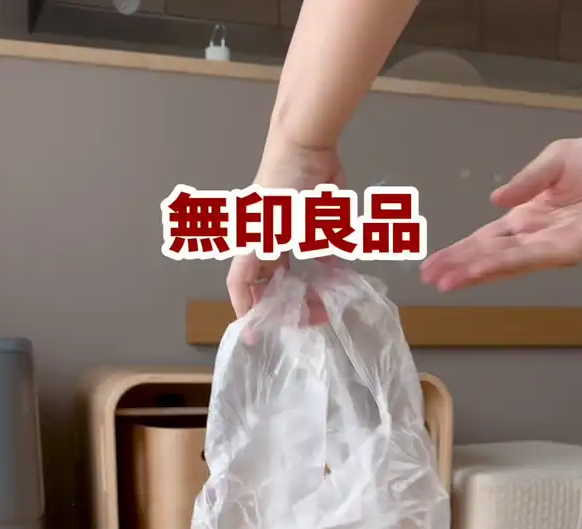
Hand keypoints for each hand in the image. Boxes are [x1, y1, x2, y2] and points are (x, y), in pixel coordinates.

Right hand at [227, 139, 344, 317]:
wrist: (306, 143)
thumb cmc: (285, 183)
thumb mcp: (282, 225)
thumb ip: (286, 258)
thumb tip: (319, 282)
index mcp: (252, 243)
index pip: (240, 284)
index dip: (245, 308)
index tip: (256, 331)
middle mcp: (267, 242)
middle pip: (271, 284)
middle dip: (287, 305)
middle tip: (309, 318)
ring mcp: (289, 235)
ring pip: (295, 274)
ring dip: (309, 292)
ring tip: (325, 306)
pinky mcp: (313, 226)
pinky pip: (320, 258)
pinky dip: (329, 272)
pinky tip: (340, 282)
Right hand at [421, 135, 581, 290]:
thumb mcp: (557, 159)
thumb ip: (525, 180)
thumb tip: (494, 199)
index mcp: (528, 217)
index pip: (486, 239)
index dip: (459, 251)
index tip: (433, 264)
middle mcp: (534, 237)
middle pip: (488, 256)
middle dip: (458, 267)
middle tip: (429, 279)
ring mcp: (550, 248)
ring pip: (503, 263)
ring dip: (472, 273)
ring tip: (443, 281)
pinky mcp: (568, 251)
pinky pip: (527, 259)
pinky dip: (499, 265)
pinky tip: (477, 270)